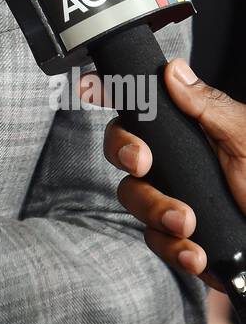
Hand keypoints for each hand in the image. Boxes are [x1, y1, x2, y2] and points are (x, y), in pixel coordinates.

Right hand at [96, 59, 245, 286]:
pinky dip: (173, 248)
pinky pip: (155, 240)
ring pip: (133, 198)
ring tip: (186, 221)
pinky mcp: (177, 236)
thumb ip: (209, 107)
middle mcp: (174, 162)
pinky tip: (196, 252)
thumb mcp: (245, 139)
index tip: (93, 89)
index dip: (113, 94)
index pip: (143, 108)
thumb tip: (175, 71)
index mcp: (189, 131)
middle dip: (123, 154)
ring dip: (155, 209)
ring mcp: (172, 198)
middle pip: (122, 150)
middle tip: (142, 163)